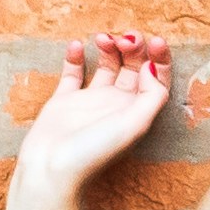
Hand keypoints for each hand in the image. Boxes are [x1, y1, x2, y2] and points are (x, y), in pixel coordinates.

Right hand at [18, 27, 173, 192]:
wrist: (50, 171)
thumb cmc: (93, 153)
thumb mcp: (134, 125)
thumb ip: (152, 96)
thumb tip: (152, 67)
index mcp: (137, 112)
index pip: (156, 78)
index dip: (158, 58)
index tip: (152, 41)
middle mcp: (117, 106)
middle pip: (133, 67)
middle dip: (133, 47)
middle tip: (125, 37)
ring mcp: (90, 102)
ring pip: (106, 66)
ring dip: (108, 47)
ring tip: (102, 38)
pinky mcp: (64, 102)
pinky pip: (73, 72)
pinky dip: (75, 56)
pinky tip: (76, 45)